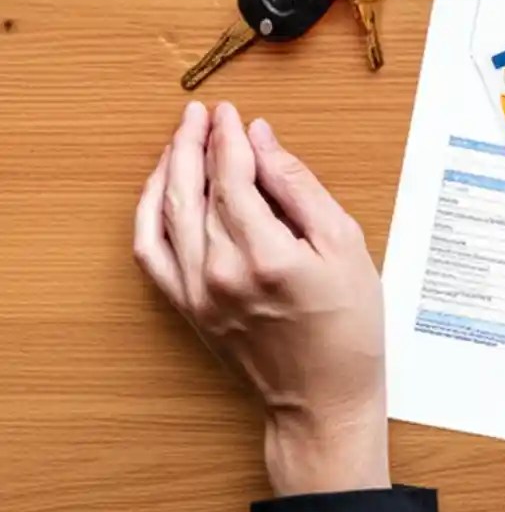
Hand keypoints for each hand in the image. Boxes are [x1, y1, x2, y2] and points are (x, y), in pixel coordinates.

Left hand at [133, 102, 389, 495]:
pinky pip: (151, 250)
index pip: (231, 176)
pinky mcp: (187, 307)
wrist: (323, 399)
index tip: (231, 113)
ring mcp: (197, 293)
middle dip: (193, 142)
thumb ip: (301, 188)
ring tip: (181, 139)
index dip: (228, 138)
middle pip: (192, 188)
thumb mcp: (346, 247)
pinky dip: (149, 213)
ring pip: (166, 213)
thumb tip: (264, 142)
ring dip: (169, 168)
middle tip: (202, 113)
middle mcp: (221, 272)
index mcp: (267, 255)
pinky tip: (160, 189)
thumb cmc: (348, 329)